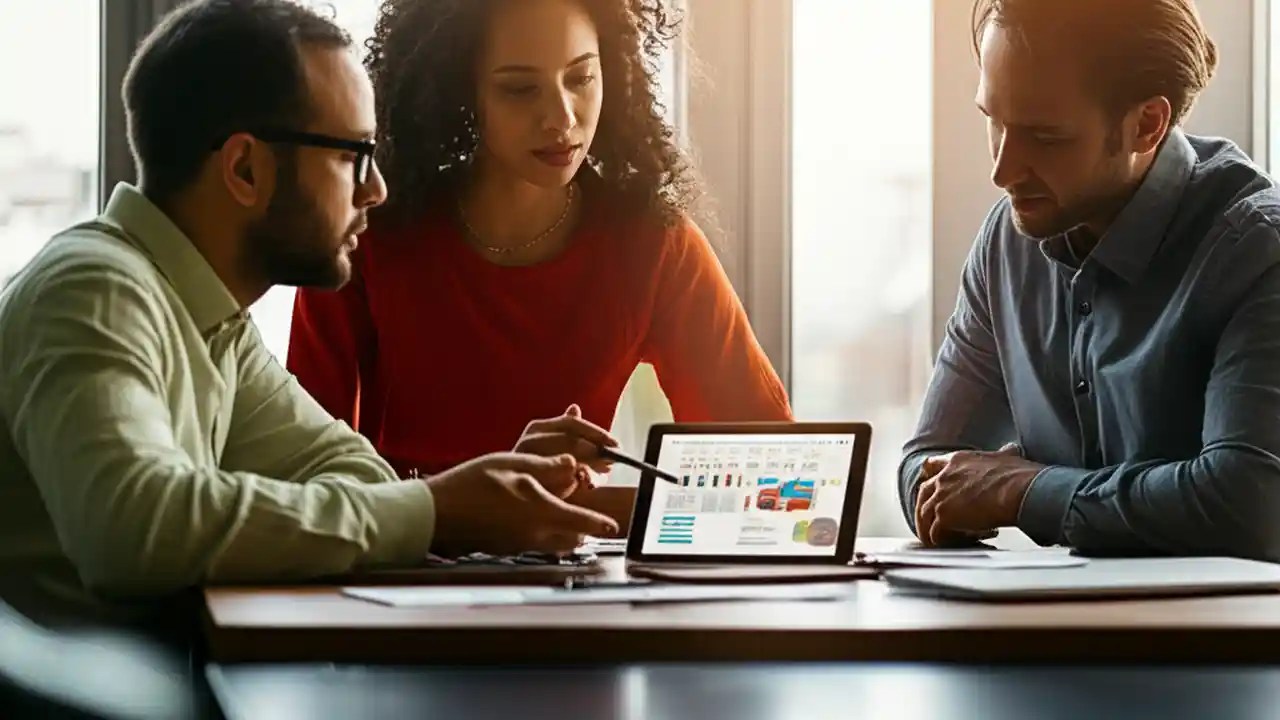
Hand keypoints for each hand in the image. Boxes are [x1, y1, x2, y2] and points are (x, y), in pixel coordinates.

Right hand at [426, 452, 619, 556]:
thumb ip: (546, 467)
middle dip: (584, 527)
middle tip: (584, 512)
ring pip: (556, 542)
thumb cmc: (470, 486)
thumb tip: (570, 464)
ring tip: (557, 508)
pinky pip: (537, 543)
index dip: (599, 524)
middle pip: (572, 538)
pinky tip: (531, 514)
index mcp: (540, 511)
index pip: (581, 522)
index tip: (612, 525)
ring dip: (564, 530)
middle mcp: (533, 533)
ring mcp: (520, 544)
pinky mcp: (508, 548)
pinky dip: (545, 532)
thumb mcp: (512, 465)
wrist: (436, 513)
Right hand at [514, 404, 617, 486]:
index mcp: (537, 429)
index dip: (597, 433)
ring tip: (593, 479)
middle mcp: (529, 442)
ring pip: (568, 465)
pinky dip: (572, 486)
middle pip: (571, 443)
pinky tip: (577, 487)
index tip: (616, 445)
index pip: (571, 424)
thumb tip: (574, 408)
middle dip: (595, 454)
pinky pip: (560, 486)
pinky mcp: (529, 486)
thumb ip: (565, 428)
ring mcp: (526, 463)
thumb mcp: (548, 444)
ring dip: (586, 471)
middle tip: (609, 465)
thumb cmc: (532, 469)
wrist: (503, 493)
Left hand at [914, 443, 1041, 546]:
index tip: (928, 482)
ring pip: (924, 514)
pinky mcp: (944, 515)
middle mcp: (945, 476)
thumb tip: (1012, 448)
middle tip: (928, 518)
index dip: (930, 476)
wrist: (1019, 490)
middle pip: (923, 491)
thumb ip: (1005, 454)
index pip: (933, 465)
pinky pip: (934, 532)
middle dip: (924, 505)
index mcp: (958, 460)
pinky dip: (939, 540)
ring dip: (928, 527)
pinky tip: (947, 545)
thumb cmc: (1019, 475)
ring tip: (934, 539)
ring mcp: (942, 495)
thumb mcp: (1008, 457)